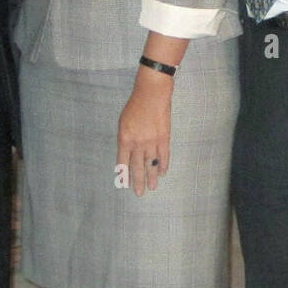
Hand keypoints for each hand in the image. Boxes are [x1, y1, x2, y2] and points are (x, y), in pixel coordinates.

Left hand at [117, 68, 172, 195]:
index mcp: (124, 139)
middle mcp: (137, 143)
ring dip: (151, 177)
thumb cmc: (135, 105)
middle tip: (139, 194)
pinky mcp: (164, 138)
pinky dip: (163, 165)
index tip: (125, 185)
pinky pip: (163, 155)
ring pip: (151, 164)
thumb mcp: (123, 122)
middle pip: (137, 167)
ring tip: (152, 188)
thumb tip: (127, 153)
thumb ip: (125, 138)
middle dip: (138, 182)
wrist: (151, 94)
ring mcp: (151, 141)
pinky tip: (162, 172)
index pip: (123, 162)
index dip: (124, 175)